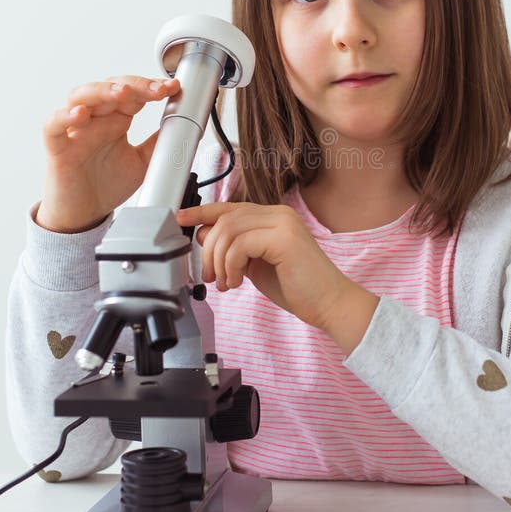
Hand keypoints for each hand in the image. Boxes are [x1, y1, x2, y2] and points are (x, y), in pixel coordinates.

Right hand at [36, 75, 180, 231]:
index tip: (173, 88)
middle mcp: (96, 119)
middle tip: (156, 90)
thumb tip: (183, 128)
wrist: (84, 214)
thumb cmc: (107, 184)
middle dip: (134, 85)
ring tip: (122, 93)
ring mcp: (75, 130)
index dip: (152, 87)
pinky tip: (79, 114)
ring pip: (81, 96)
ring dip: (102, 91)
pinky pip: (53, 126)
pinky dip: (64, 116)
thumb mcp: (143, 162)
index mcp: (117, 119)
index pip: (134, 93)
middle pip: (110, 88)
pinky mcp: (57, 147)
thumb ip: (159, 144)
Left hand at [176, 201, 350, 331]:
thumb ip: (233, 249)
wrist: (329, 304)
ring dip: (219, 261)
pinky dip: (231, 266)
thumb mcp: (255, 265)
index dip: (202, 212)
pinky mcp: (284, 238)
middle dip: (209, 250)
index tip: (181, 218)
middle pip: (225, 219)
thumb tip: (204, 235)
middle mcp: (278, 214)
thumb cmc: (297, 287)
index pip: (230, 208)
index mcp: (273, 217)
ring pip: (229, 231)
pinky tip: (239, 282)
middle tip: (210, 276)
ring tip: (227, 283)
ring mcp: (282, 223)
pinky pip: (240, 245)